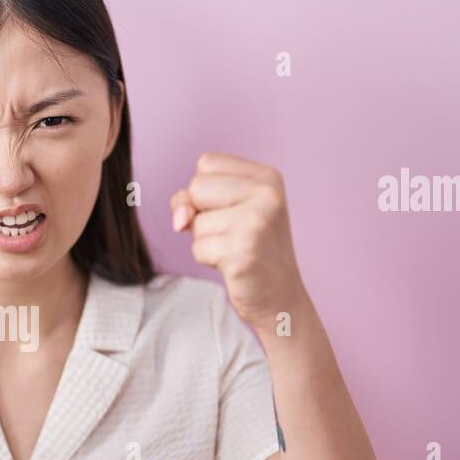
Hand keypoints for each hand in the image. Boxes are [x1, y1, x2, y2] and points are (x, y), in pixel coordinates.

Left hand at [170, 152, 306, 329]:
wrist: (280, 297)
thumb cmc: (248, 249)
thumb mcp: (223, 211)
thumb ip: (191, 200)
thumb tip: (179, 219)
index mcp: (267, 176)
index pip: (206, 163)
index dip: (205, 192)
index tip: (231, 211)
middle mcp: (266, 193)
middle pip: (196, 186)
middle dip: (202, 215)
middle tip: (233, 233)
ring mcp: (256, 221)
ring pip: (195, 221)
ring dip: (206, 240)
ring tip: (235, 249)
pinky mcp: (243, 250)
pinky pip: (198, 248)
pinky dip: (208, 260)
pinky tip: (234, 264)